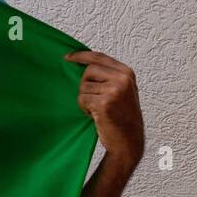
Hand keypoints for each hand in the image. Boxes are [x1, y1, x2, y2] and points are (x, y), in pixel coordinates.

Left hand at [63, 50, 144, 173]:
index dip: (81, 56)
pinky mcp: (104, 103)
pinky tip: (96, 115)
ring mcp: (114, 90)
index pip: (99, 57)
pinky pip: (82, 99)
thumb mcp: (122, 90)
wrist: (129, 140)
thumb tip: (83, 64)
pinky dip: (84, 108)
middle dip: (86, 86)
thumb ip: (109, 76)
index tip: (67, 57)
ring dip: (85, 100)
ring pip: (83, 87)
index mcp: (126, 73)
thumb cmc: (122, 116)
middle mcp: (122, 79)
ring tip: (98, 109)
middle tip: (95, 100)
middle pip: (88, 71)